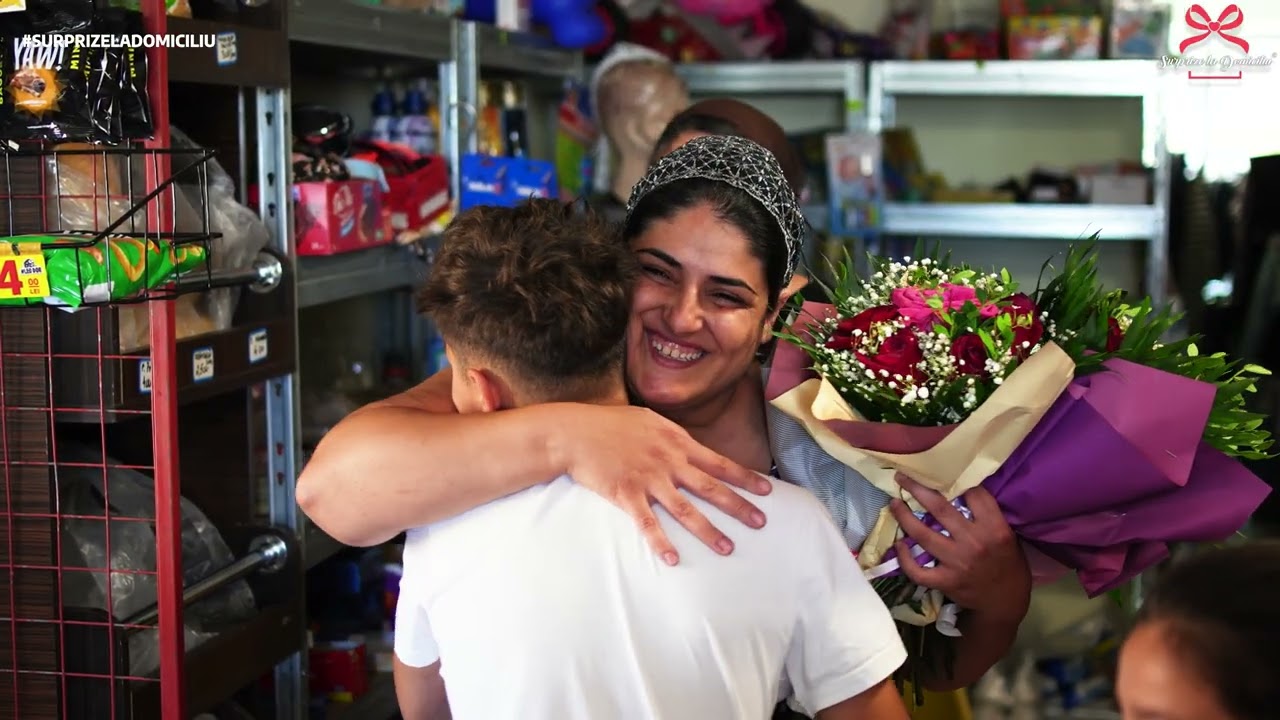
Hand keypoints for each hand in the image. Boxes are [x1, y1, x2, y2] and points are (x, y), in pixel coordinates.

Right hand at [557, 404, 771, 564]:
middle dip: (738, 506)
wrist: (574, 432)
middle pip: (710, 487)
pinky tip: (673, 558)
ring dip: (708, 530)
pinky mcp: (626, 495)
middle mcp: (668, 461)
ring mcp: (648, 479)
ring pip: (685, 509)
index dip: (744, 476)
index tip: (767, 490)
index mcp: (676, 441)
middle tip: (761, 522)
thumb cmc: (610, 424)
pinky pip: (648, 523)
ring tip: (727, 548)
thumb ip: (672, 435)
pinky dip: (661, 541)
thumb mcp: (648, 420)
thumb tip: (689, 445)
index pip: (719, 462)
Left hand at [889, 473, 1029, 619]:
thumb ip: (987, 517)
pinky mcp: (945, 581)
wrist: (1005, 602)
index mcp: (994, 528)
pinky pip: (917, 569)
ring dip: (904, 517)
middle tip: (902, 477)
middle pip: (940, 508)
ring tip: (894, 504)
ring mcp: (957, 562)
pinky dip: (904, 557)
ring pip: (923, 534)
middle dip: (918, 489)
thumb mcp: (1006, 536)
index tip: (939, 472)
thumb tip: (960, 491)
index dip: (955, 481)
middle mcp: (974, 542)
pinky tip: (899, 545)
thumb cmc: (1007, 564)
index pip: (973, 495)